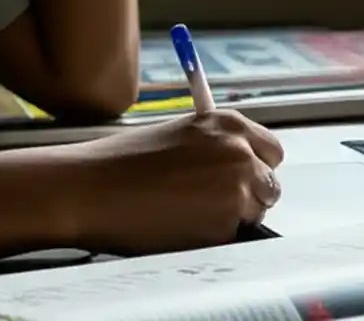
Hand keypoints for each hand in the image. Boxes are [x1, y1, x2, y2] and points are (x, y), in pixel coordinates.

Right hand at [60, 110, 284, 254]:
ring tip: (188, 212)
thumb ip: (217, 146)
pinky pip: (229, 237)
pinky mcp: (222, 227)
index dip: (256, 167)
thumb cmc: (123, 161)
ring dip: (231, 218)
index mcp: (229, 125)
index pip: (272, 152)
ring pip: (252, 214)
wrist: (91, 188)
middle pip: (270, 185)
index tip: (241, 177)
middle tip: (211, 202)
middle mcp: (240, 154)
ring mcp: (235, 192)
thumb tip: (238, 165)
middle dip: (248, 195)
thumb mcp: (181, 134)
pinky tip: (179, 225)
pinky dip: (211, 237)